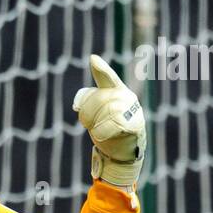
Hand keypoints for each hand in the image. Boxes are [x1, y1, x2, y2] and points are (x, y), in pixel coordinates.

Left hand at [73, 54, 146, 190]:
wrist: (123, 153)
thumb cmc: (108, 130)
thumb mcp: (95, 112)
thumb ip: (87, 101)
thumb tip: (77, 103)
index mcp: (116, 90)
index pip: (107, 78)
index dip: (101, 69)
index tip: (92, 59)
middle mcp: (126, 97)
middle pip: (98, 99)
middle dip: (87, 113)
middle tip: (88, 124)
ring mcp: (132, 110)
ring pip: (105, 112)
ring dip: (95, 125)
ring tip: (99, 131)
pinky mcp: (135, 125)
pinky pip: (112, 126)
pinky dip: (102, 133)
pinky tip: (102, 137)